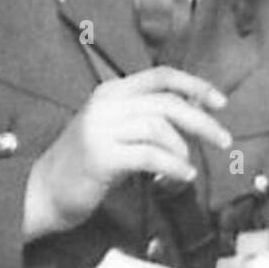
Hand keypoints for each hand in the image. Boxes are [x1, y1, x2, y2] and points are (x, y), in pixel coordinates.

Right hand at [23, 67, 231, 240]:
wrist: (45, 191)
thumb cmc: (88, 164)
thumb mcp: (118, 131)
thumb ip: (150, 118)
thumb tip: (198, 113)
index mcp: (112, 92)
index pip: (161, 76)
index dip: (195, 86)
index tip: (221, 102)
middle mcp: (105, 105)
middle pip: (167, 102)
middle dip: (201, 121)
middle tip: (224, 140)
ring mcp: (101, 130)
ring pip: (159, 127)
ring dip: (183, 148)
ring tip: (187, 166)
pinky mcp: (101, 157)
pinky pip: (150, 156)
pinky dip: (174, 166)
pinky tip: (183, 176)